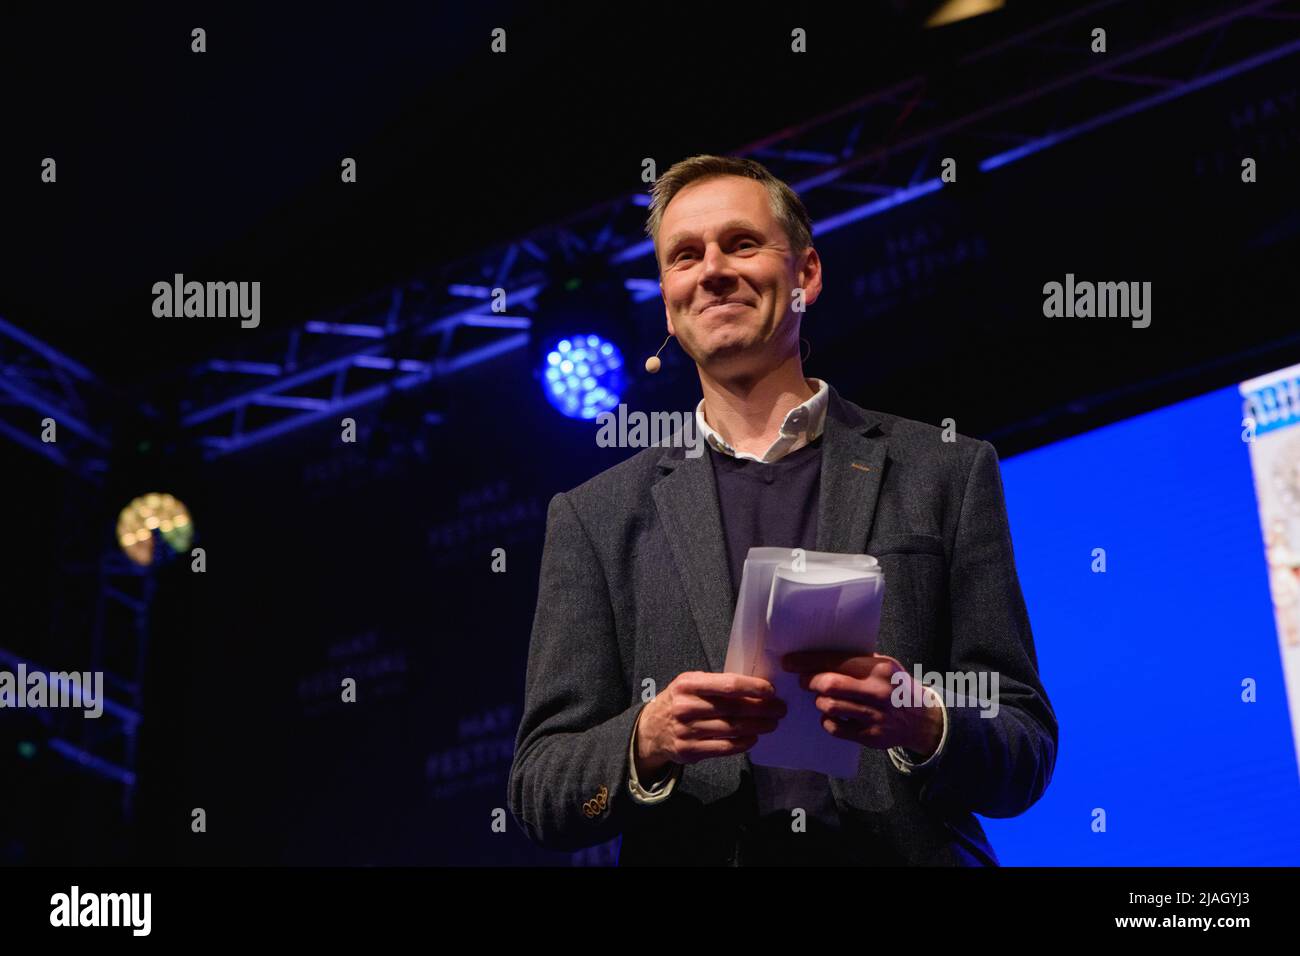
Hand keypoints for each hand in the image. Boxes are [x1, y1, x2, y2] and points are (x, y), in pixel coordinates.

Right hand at [635, 672, 786, 776]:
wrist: (650, 729)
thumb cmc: (679, 701)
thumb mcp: (689, 684)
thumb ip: (715, 684)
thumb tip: (754, 688)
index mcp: (688, 684)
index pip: (727, 684)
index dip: (753, 688)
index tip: (771, 690)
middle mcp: (686, 707)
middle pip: (734, 708)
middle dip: (762, 709)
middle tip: (780, 709)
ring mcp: (687, 731)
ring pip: (732, 729)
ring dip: (757, 727)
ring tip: (772, 724)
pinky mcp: (689, 751)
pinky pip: (724, 748)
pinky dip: (743, 743)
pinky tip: (754, 738)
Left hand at [781, 651, 942, 756]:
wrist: (922, 719)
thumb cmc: (896, 687)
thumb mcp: (886, 666)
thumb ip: (859, 660)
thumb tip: (820, 654)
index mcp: (879, 669)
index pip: (836, 661)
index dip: (808, 661)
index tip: (789, 662)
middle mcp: (877, 692)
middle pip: (829, 685)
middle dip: (809, 681)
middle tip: (803, 681)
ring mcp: (874, 716)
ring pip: (829, 707)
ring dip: (819, 702)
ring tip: (821, 698)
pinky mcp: (870, 736)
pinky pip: (836, 728)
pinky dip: (827, 721)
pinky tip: (832, 716)